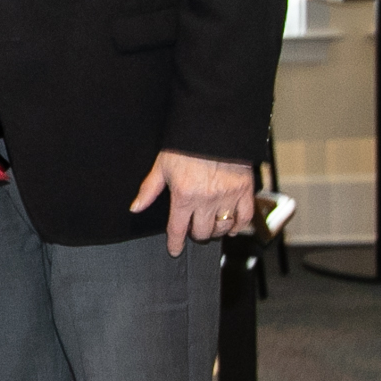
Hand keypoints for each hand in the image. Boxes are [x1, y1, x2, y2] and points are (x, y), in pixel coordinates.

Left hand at [132, 150, 257, 256]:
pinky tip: (232, 226)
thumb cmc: (186, 147)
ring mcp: (227, 197)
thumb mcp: (162, 166)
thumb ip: (149, 189)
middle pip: (201, 232)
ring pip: (222, 228)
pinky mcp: (245, 191)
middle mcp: (206, 200)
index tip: (175, 250)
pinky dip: (238, 226)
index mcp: (184, 195)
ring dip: (215, 230)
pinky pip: (244, 218)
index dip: (175, 243)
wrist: (215, 129)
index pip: (178, 229)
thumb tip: (135, 208)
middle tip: (193, 229)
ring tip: (210, 225)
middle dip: (195, 234)